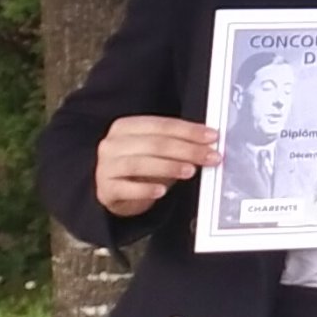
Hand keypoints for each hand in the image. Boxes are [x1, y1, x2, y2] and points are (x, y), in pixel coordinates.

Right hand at [93, 114, 216, 217]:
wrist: (114, 191)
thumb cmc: (141, 167)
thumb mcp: (158, 151)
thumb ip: (179, 143)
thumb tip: (209, 142)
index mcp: (126, 126)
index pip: (163, 125)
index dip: (190, 131)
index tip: (212, 137)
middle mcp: (112, 144)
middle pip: (155, 144)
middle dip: (187, 150)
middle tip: (209, 156)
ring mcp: (105, 166)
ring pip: (140, 164)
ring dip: (169, 167)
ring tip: (190, 171)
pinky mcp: (104, 189)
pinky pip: (126, 188)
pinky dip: (145, 189)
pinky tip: (162, 191)